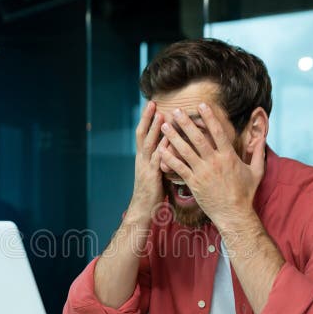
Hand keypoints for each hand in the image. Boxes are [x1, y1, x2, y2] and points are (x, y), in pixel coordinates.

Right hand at [129, 101, 167, 220]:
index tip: (151, 105)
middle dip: (147, 118)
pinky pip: (157, 159)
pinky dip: (162, 148)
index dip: (146, 120)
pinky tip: (168, 140)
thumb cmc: (152, 193)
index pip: (142, 134)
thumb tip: (171, 149)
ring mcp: (145, 167)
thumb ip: (161, 160)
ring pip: (148, 144)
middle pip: (142, 134)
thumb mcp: (156, 172)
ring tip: (160, 114)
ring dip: (154, 129)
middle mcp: (141, 159)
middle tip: (152, 103)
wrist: (142, 210)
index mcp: (142, 158)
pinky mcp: (152, 176)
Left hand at [158, 103, 265, 224]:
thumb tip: (263, 136)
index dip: (209, 117)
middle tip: (176, 111)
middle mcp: (214, 162)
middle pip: (197, 137)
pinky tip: (161, 149)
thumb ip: (259, 151)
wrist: (234, 214)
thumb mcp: (257, 170)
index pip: (218, 132)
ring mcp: (203, 172)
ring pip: (185, 150)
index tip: (201, 105)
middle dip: (185, 123)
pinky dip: (169, 158)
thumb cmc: (245, 193)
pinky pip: (179, 168)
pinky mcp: (194, 183)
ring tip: (164, 126)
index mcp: (229, 156)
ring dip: (173, 136)